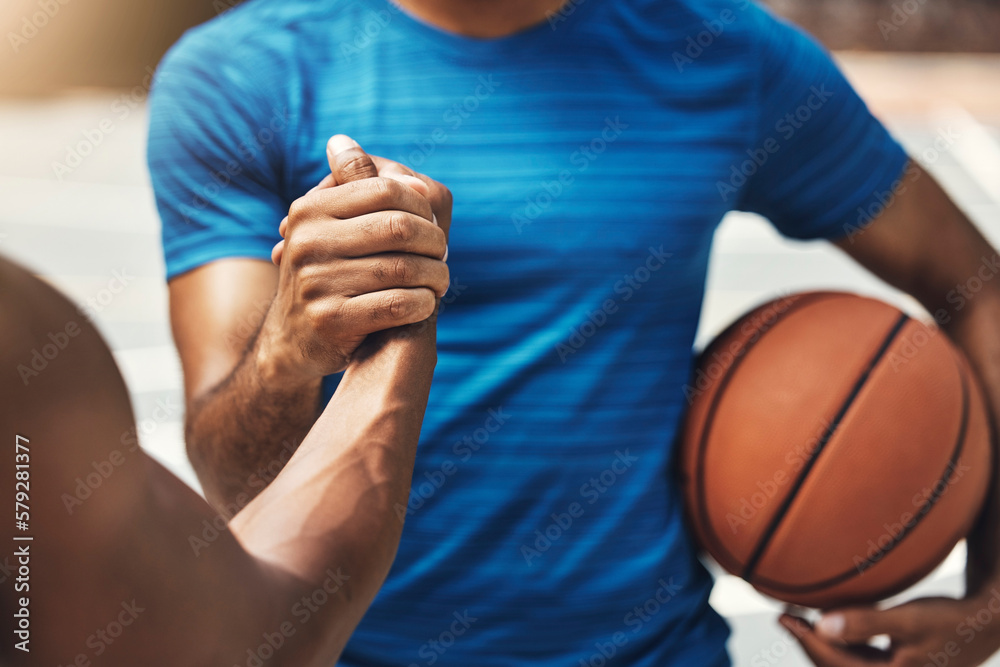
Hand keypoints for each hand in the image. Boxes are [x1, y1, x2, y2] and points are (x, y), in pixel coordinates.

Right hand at [257, 135, 450, 384]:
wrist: (292, 340)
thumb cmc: (328, 274)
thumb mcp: (331, 227)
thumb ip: (361, 193)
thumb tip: (381, 160)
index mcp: (310, 210)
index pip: (385, 189)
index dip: (421, 205)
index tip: (433, 222)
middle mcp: (308, 242)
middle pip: (399, 227)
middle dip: (434, 241)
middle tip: (443, 254)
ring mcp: (317, 282)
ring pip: (404, 268)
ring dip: (435, 275)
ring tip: (440, 280)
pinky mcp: (332, 321)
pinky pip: (399, 304)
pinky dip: (423, 303)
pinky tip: (425, 303)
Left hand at [781, 591, 999, 665]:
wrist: (982, 626)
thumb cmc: (949, 621)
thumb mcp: (908, 620)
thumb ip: (866, 622)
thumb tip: (823, 625)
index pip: (833, 662)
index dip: (805, 639)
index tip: (782, 617)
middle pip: (834, 666)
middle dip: (807, 642)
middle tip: (783, 616)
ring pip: (844, 662)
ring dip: (821, 642)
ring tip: (798, 617)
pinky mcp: (894, 665)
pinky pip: (857, 657)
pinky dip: (839, 642)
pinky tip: (829, 623)